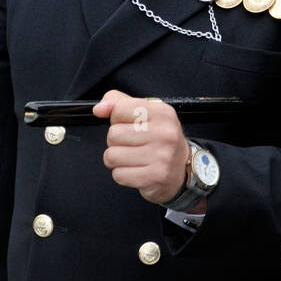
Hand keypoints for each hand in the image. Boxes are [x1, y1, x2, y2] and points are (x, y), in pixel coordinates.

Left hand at [94, 90, 189, 205]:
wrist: (182, 168)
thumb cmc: (160, 139)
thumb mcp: (146, 114)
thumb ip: (120, 103)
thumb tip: (99, 108)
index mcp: (162, 113)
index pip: (120, 109)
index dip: (117, 118)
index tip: (129, 124)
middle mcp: (164, 133)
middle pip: (113, 134)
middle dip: (116, 141)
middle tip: (132, 144)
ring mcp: (160, 156)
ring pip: (112, 156)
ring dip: (117, 160)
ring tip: (133, 158)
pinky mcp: (154, 177)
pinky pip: (118, 175)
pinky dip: (123, 174)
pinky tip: (137, 170)